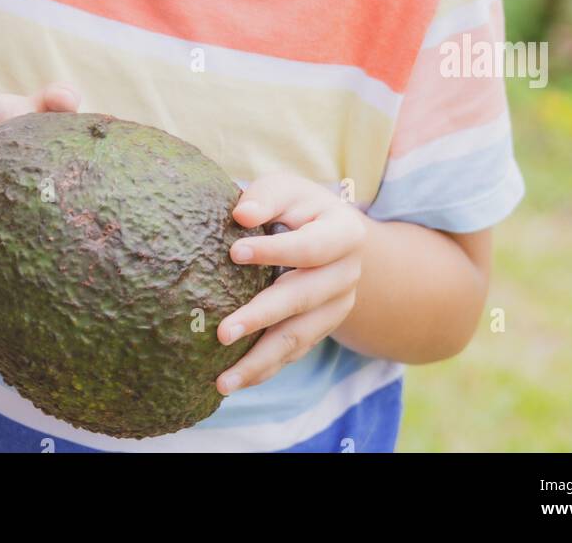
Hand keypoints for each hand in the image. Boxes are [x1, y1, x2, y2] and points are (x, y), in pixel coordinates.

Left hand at [215, 173, 366, 395]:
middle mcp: (348, 275)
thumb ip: (266, 197)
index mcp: (345, 234)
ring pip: (298, 337)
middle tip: (223, 333)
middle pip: (303, 299)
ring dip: (260, 361)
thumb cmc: (298, 207)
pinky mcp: (322, 329)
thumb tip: (241, 215)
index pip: (310, 247)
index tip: (233, 252)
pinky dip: (265, 369)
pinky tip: (236, 381)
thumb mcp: (287, 190)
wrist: (327, 234)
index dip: (274, 250)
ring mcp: (338, 307)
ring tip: (223, 381)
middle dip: (261, 317)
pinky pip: (293, 352)